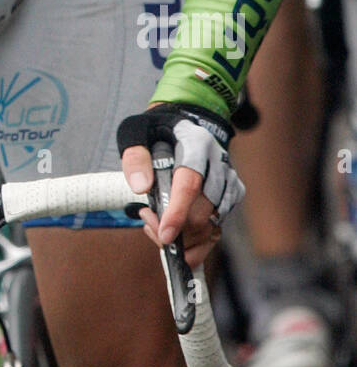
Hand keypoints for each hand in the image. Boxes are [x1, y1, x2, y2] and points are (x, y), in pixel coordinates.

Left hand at [117, 103, 243, 268]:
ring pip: (210, 226)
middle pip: (201, 212)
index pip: (190, 184)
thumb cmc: (157, 131)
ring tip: (156, 223)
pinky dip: (194, 241)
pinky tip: (174, 228)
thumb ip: (135, 157)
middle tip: (147, 220)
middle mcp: (218, 164)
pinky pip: (215, 231)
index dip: (177, 213)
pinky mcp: (231, 196)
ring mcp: (228, 181)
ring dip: (182, 238)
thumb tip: (141, 188)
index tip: (164, 235)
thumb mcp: (136, 132)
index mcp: (196, 144)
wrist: (182, 125)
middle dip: (174, 229)